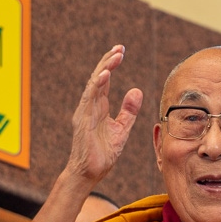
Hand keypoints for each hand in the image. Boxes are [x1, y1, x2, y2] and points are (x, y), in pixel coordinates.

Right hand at [65, 45, 142, 184]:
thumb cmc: (102, 154)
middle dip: (108, 61)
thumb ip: (129, 111)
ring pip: (93, 84)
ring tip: (116, 56)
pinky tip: (105, 74)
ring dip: (104, 69)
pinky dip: (96, 85)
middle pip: (98, 77)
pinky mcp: (83, 120)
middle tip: (120, 47)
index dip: (111, 64)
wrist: (89, 173)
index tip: (121, 51)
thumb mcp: (122, 129)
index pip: (104, 80)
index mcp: (98, 107)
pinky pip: (89, 99)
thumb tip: (137, 91)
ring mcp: (85, 112)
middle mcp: (90, 106)